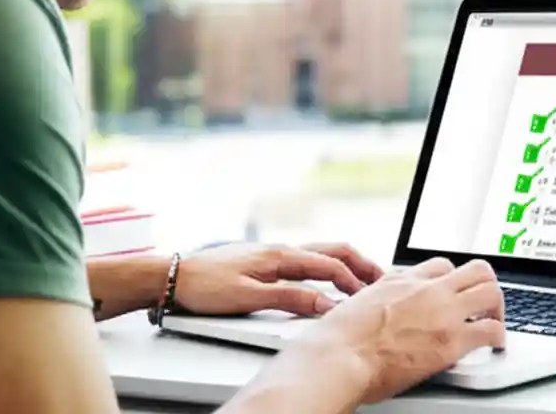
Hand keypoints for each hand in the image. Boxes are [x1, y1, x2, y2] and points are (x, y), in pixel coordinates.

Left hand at [173, 243, 384, 317]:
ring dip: (346, 264)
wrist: (173, 276)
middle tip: (382, 279)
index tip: (369, 299)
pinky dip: (328, 267)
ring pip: (321, 253)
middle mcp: (281, 250)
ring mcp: (275, 254)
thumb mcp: (249, 297)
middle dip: (361, 264)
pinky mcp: (266, 262)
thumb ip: (290, 299)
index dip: (353, 283)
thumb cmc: (205, 286)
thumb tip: (325, 305)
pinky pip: (307, 260)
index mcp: (281, 256)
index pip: (329, 267)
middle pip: (333, 251)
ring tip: (363, 280)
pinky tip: (329, 280)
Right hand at [291, 258, 505, 403]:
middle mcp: (428, 290)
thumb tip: (383, 298)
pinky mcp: (452, 341)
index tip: (454, 293)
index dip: (451, 280)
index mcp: (403, 280)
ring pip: (491, 291)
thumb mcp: (360, 301)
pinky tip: (495, 344)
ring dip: (497, 307)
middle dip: (485, 285)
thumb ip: (381, 295)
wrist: (340, 357)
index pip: (442, 265)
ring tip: (494, 321)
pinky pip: (491, 330)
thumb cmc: (340, 338)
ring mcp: (443, 313)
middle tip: (484, 303)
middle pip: (476, 269)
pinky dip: (498, 337)